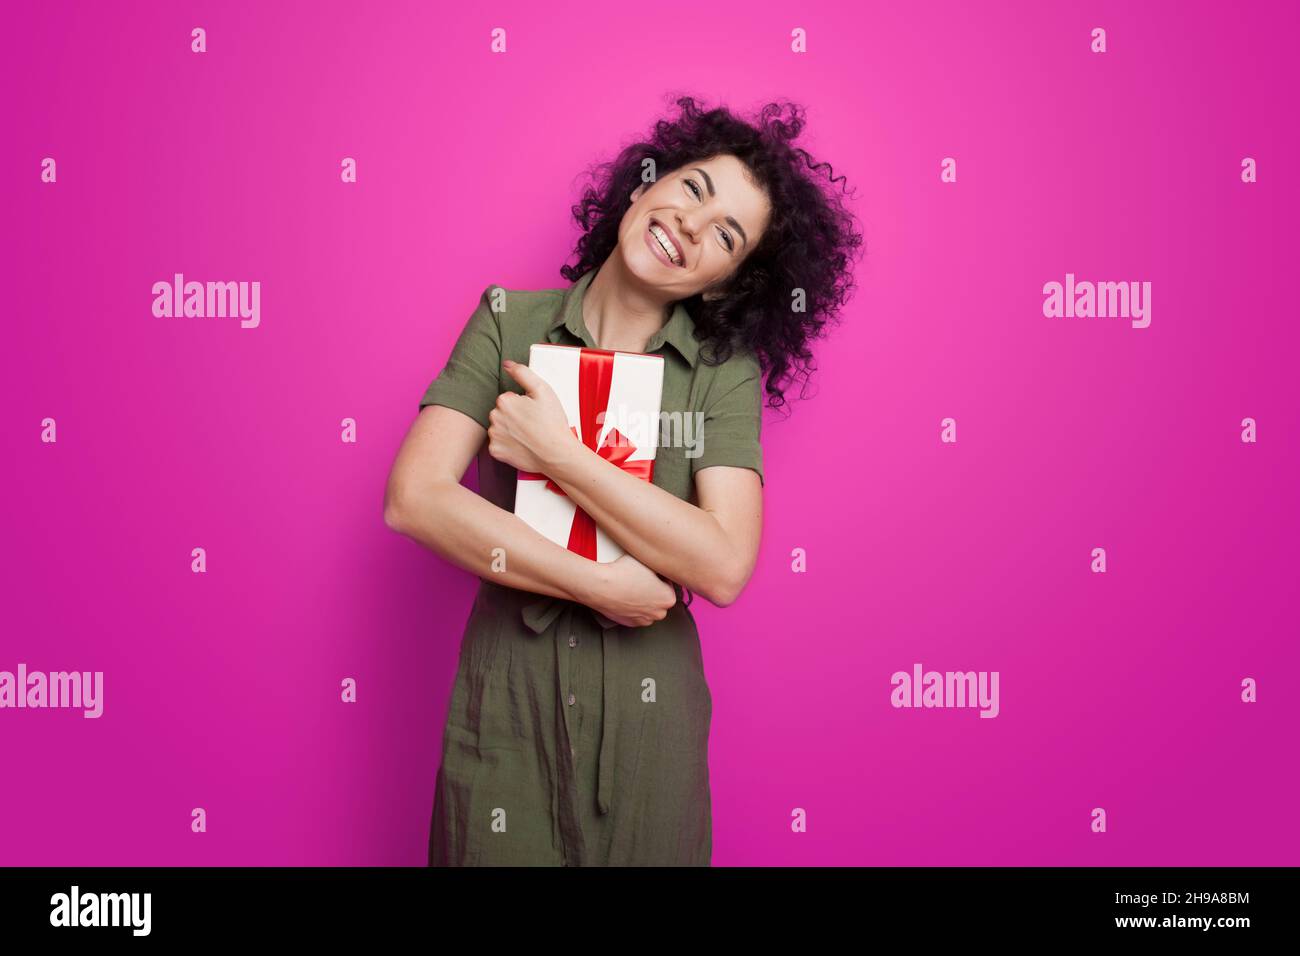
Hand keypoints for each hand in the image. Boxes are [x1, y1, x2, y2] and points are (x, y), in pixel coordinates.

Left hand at [487, 359, 576, 473]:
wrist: (556, 453)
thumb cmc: (552, 423)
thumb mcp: (543, 390)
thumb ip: (523, 372)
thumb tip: (507, 364)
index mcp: (504, 401)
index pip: (509, 398)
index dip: (524, 404)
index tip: (535, 412)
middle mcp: (495, 417)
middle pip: (502, 413)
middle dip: (514, 416)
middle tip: (533, 423)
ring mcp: (494, 436)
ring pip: (500, 428)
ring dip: (510, 430)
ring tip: (529, 435)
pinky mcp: (496, 452)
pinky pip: (498, 444)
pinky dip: (507, 445)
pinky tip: (522, 445)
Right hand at [583, 554, 677, 628]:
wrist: (601, 587)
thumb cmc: (623, 573)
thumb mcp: (647, 561)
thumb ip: (659, 567)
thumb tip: (660, 567)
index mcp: (668, 598)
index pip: (668, 584)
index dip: (658, 576)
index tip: (649, 572)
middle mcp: (659, 613)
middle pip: (659, 598)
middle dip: (652, 589)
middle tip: (640, 579)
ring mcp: (644, 620)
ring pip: (648, 607)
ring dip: (643, 599)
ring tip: (631, 586)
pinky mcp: (630, 623)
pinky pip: (636, 614)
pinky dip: (632, 606)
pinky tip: (625, 595)